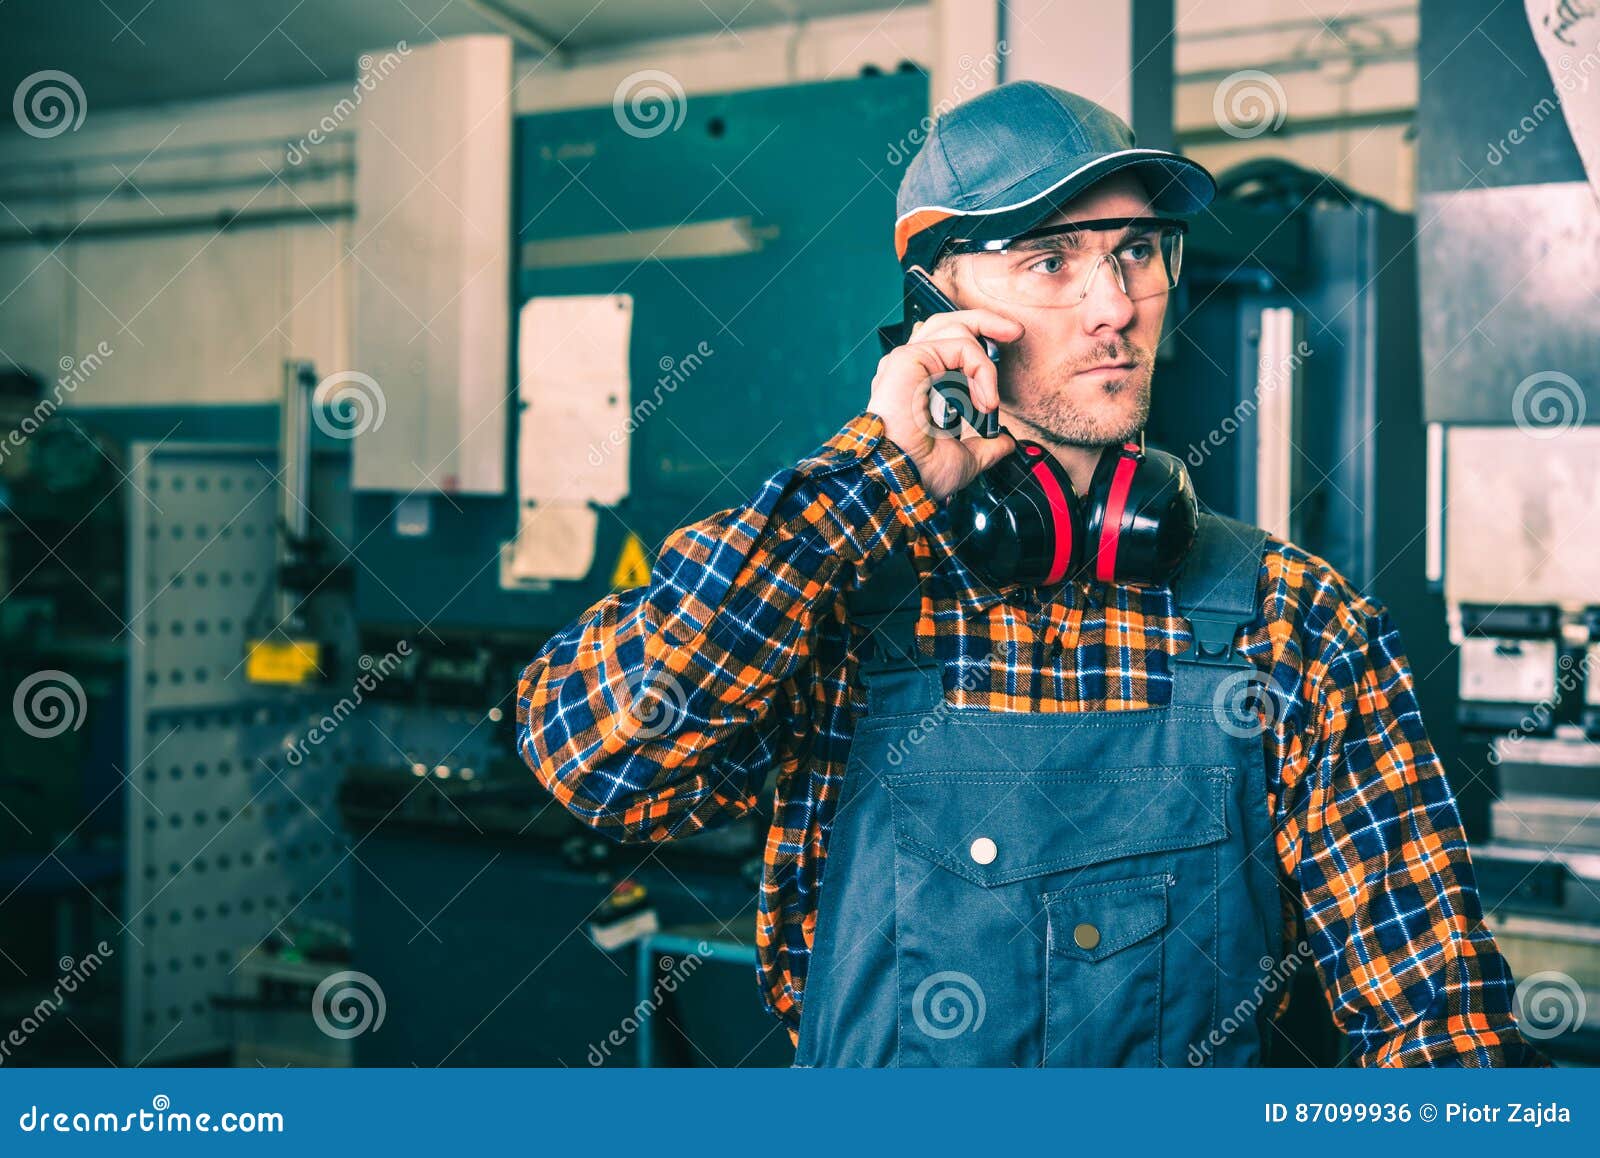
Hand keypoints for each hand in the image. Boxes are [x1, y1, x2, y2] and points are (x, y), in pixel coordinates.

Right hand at [868, 309, 1022, 501]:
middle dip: (986, 322)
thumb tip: (1005, 443)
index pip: (948, 347)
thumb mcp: (965, 457)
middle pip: (948, 324)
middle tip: (1015, 332)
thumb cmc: (921, 471)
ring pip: (953, 328)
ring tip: (993, 392)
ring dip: (985, 355)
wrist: (904, 478)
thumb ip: (986, 446)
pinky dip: (980, 370)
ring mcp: (908, 361)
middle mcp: (912, 370)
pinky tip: (985, 401)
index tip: (1004, 353)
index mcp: (919, 387)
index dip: (978, 346)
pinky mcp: (909, 357)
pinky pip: (959, 347)